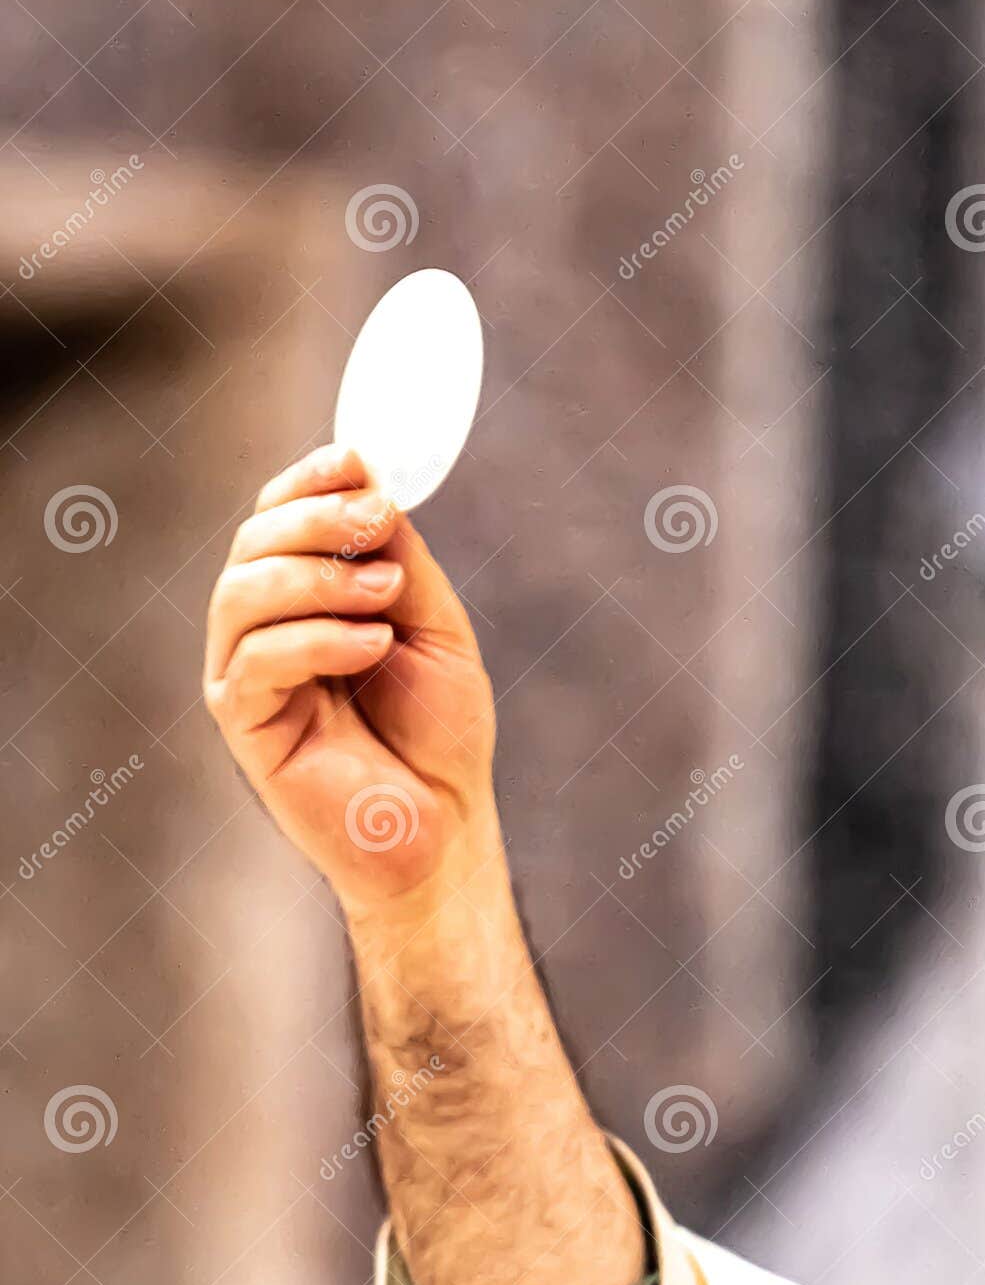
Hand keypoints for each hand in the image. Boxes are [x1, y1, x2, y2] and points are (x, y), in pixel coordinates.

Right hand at [203, 444, 496, 920]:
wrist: (445, 824)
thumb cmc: (439, 732)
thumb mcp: (434, 625)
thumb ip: (399, 558)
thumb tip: (369, 485)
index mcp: (305, 598)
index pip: (278, 518)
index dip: (307, 481)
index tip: (355, 460)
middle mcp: (265, 629)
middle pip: (252, 544)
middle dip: (315, 519)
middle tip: (378, 522)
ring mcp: (249, 676)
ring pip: (240, 593)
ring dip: (316, 576)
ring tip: (386, 593)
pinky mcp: (246, 726)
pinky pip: (255, 660)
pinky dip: (316, 639)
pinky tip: (372, 646)